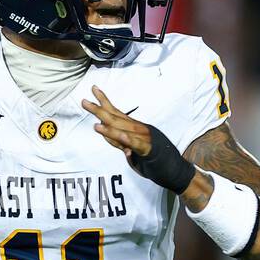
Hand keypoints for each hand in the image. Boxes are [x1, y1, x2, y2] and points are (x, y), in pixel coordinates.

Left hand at [81, 85, 196, 193]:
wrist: (175, 170)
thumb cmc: (154, 160)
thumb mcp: (131, 151)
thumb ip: (119, 143)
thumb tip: (107, 136)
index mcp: (134, 128)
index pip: (116, 112)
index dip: (104, 101)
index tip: (93, 89)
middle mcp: (139, 129)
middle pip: (116, 118)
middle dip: (99, 110)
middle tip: (84, 101)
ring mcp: (145, 138)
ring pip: (124, 130)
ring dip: (109, 126)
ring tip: (95, 123)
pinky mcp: (149, 149)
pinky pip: (134, 143)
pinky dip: (123, 139)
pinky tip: (118, 137)